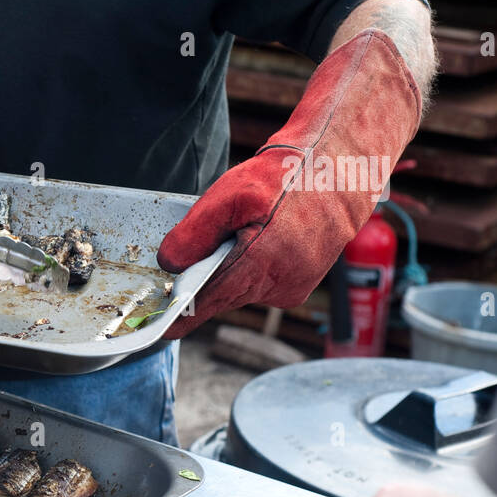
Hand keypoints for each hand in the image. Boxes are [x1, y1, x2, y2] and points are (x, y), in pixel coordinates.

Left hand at [157, 30, 421, 338]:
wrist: (343, 167)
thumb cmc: (288, 176)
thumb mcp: (230, 196)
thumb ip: (194, 235)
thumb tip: (168, 265)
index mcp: (259, 267)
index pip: (206, 305)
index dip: (178, 317)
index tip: (154, 329)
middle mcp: (277, 287)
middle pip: (220, 296)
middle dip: (201, 282)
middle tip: (190, 254)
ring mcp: (291, 289)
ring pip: (239, 290)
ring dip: (227, 271)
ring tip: (240, 232)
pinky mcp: (299, 286)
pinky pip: (259, 284)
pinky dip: (248, 267)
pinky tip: (257, 238)